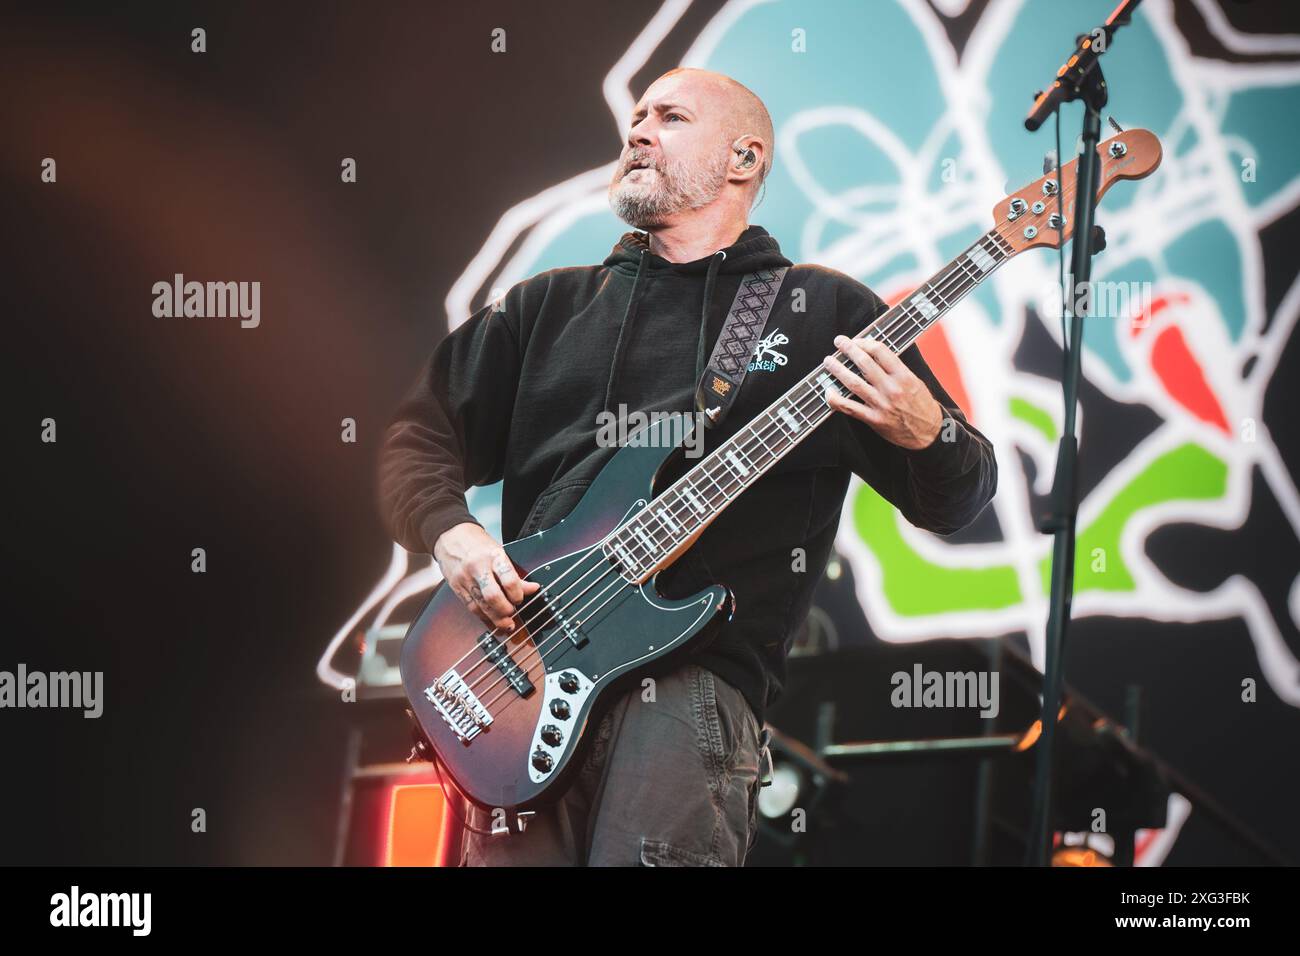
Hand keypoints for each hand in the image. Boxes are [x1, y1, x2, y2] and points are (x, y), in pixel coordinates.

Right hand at [433, 522, 540, 630]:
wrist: (451, 535)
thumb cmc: (479, 544)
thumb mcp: (499, 552)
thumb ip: (514, 574)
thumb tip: (533, 588)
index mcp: (493, 556)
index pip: (509, 580)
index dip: (518, 594)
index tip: (520, 598)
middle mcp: (478, 567)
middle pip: (493, 596)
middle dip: (506, 609)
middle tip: (512, 611)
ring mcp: (465, 578)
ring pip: (481, 605)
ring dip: (496, 618)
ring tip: (506, 624)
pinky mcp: (456, 587)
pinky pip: (471, 606)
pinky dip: (482, 615)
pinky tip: (490, 618)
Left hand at [822, 334, 943, 449]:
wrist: (929, 433)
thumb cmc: (921, 406)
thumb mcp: (915, 382)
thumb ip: (896, 369)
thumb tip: (876, 354)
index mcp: (903, 376)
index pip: (880, 351)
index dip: (865, 342)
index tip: (857, 341)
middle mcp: (891, 388)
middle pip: (865, 363)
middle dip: (849, 350)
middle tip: (839, 342)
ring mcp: (881, 404)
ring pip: (854, 383)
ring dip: (838, 370)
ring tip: (829, 362)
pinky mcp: (874, 419)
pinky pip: (850, 408)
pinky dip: (836, 399)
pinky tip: (828, 391)